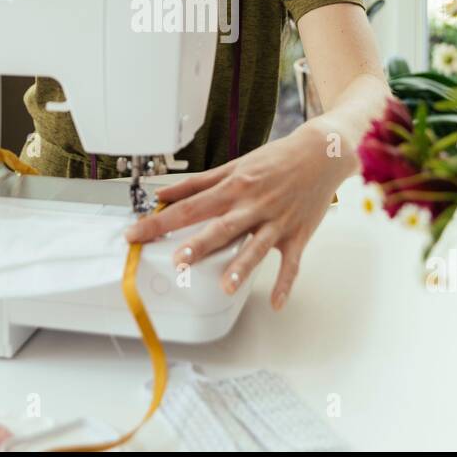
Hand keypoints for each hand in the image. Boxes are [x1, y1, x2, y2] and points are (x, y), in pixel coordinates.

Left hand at [124, 123, 343, 309]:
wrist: (321, 154)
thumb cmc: (276, 159)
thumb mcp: (234, 166)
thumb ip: (197, 183)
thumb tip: (163, 194)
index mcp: (233, 187)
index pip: (189, 207)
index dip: (160, 222)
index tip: (135, 235)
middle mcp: (252, 205)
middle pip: (221, 227)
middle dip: (199, 245)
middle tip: (179, 260)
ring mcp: (276, 222)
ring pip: (256, 246)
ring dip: (242, 266)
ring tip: (227, 286)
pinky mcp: (297, 235)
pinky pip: (291, 263)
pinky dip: (285, 283)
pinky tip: (276, 302)